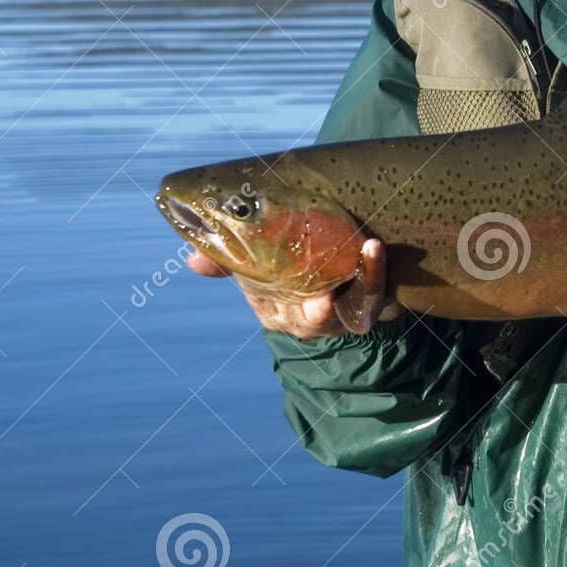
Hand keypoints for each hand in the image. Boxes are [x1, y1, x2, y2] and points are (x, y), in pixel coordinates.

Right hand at [186, 240, 394, 339]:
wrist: (332, 280)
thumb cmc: (287, 273)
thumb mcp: (254, 269)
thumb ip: (226, 262)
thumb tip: (191, 258)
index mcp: (274, 311)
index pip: (273, 312)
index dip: (274, 304)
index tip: (272, 288)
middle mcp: (308, 317)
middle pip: (312, 320)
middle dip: (318, 314)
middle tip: (322, 299)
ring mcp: (342, 310)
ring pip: (350, 305)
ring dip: (359, 280)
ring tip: (365, 252)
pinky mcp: (368, 297)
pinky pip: (374, 288)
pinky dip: (375, 269)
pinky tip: (373, 247)